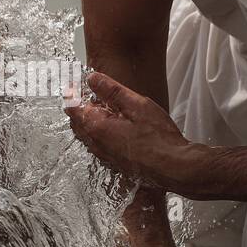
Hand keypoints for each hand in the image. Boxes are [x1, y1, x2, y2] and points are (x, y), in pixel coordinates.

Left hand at [66, 71, 194, 193]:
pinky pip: (98, 145)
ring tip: (101, 107)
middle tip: (86, 93)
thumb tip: (93, 79)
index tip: (75, 84)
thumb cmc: (159, 139)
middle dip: (79, 106)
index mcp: (97, 127)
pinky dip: (99, 132)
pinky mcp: (115, 163)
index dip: (73, 94)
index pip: (73, 107)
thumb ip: (111, 90)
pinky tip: (114, 126)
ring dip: (89, 120)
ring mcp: (105, 156)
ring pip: (87, 134)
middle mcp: (96, 144)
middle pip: (77, 122)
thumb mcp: (136, 105)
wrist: (173, 167)